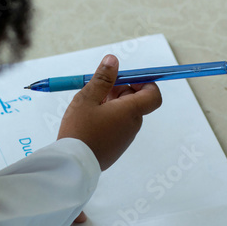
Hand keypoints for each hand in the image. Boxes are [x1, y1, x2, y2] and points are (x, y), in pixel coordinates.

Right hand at [56, 54, 161, 170]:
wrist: (73, 165)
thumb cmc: (80, 130)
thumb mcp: (87, 98)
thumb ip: (102, 78)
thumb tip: (113, 61)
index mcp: (130, 112)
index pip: (153, 94)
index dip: (144, 83)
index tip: (124, 78)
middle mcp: (132, 125)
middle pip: (135, 101)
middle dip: (119, 91)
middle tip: (97, 90)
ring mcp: (125, 138)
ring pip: (124, 113)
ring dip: (111, 104)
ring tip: (89, 107)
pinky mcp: (116, 147)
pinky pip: (118, 126)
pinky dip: (108, 118)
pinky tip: (89, 121)